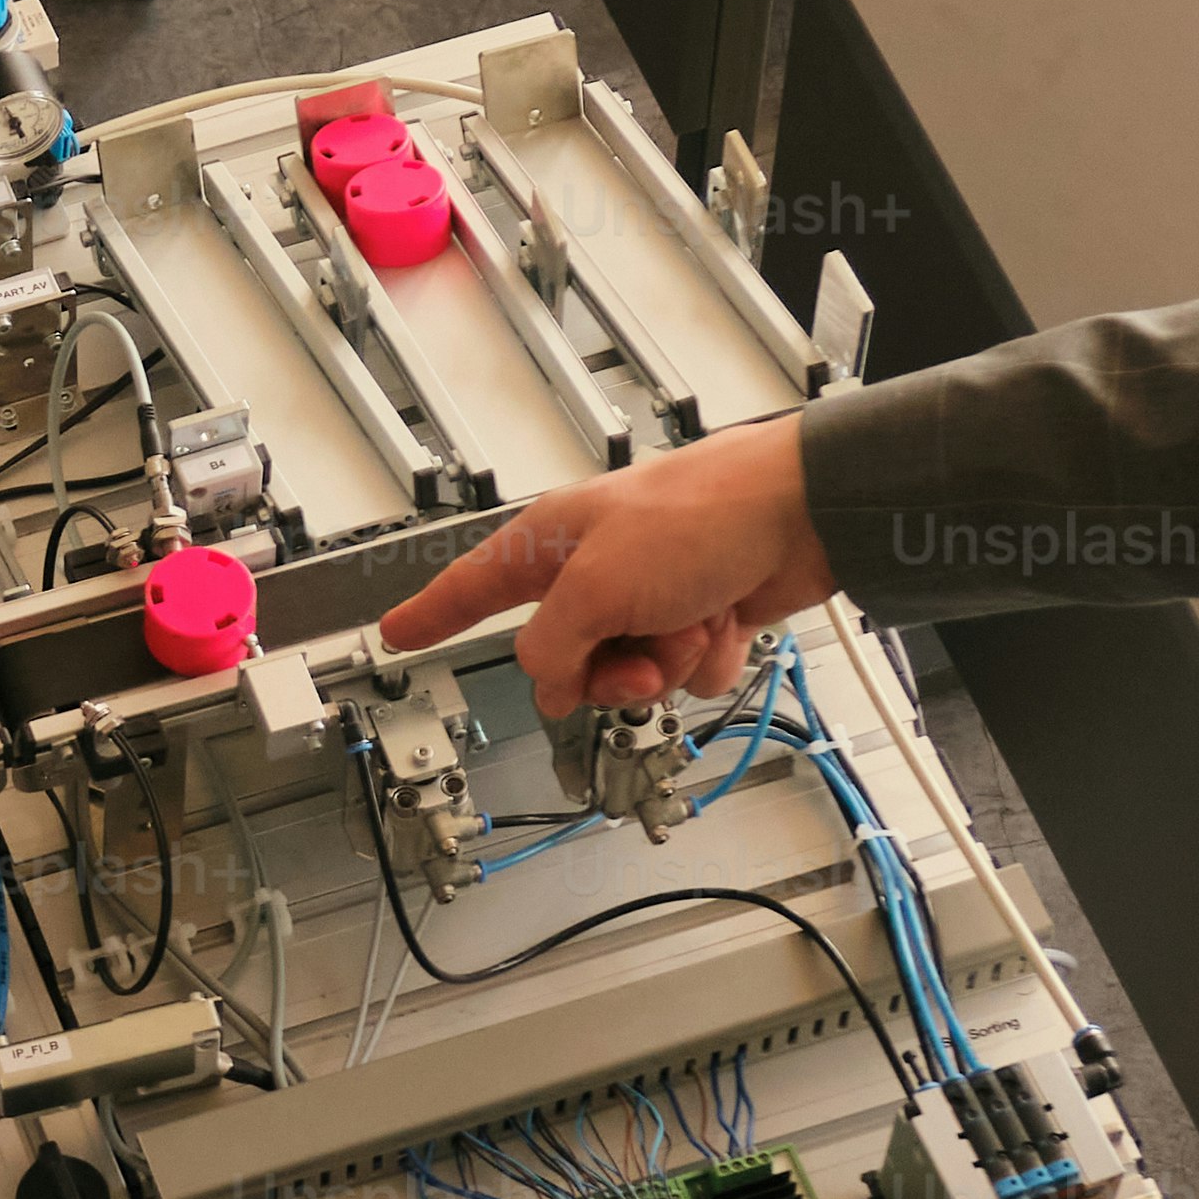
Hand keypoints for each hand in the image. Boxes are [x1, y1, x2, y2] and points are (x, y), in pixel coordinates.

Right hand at [373, 407, 839, 719]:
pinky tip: (726, 621)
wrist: (802, 515)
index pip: (472, 586)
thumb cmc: (705, 514)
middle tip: (633, 659)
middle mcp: (599, 569)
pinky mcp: (702, 613)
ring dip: (665, 663)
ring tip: (693, 622)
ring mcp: (653, 594)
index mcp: (555, 542)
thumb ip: (553, 646)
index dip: (430, 613)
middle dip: (603, 672)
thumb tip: (548, 684)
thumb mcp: (597, 587)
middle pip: (563, 657)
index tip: (396, 631)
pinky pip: (685, 671)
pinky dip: (708, 657)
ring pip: (629, 673)